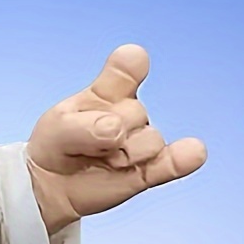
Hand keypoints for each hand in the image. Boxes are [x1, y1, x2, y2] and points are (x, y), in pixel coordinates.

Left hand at [26, 45, 205, 234]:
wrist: (51, 185)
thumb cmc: (55, 146)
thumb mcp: (57, 130)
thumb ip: (83, 128)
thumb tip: (117, 131)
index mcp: (107, 92)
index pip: (126, 69)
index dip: (131, 63)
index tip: (134, 58)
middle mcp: (129, 113)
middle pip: (135, 113)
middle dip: (106, 133)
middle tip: (81, 146)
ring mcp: (140, 142)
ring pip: (150, 141)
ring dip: (122, 156)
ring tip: (100, 162)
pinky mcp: (149, 170)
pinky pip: (173, 162)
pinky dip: (184, 158)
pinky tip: (192, 152)